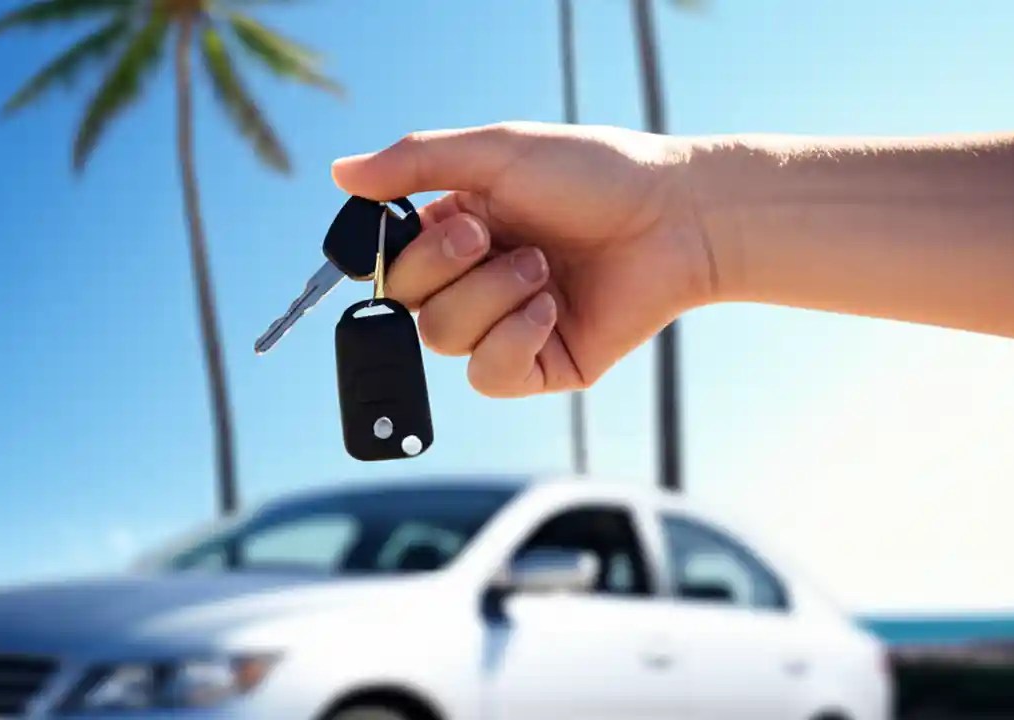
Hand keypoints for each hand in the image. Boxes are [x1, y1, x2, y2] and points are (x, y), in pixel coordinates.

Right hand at [332, 122, 713, 397]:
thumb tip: (339, 173)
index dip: (404, 254)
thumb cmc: (594, 174)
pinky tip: (550, 308)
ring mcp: (505, 327)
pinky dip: (513, 339)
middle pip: (408, 307)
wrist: (673, 217)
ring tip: (542, 267)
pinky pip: (489, 376)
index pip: (389, 265)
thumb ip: (415, 162)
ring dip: (490, 296)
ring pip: (444, 340)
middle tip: (495, 235)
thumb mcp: (498, 152)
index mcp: (455, 234)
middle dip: (448, 268)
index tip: (446, 225)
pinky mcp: (540, 366)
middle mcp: (473, 283)